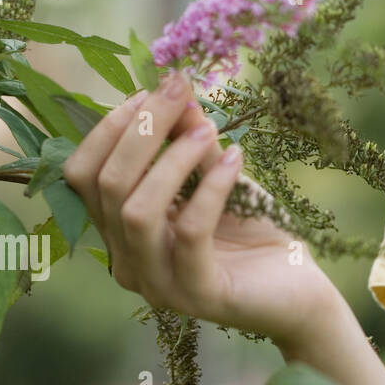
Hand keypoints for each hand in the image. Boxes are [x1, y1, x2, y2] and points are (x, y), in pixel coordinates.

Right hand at [63, 71, 336, 346]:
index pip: (84, 175)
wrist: (301, 291)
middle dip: (142, 129)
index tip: (152, 90)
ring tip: (209, 128)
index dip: (110, 128)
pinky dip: (211, 187)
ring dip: (171, 158)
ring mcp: (158, 284)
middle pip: (107, 185)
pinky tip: (235, 158)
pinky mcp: (197, 294)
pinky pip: (190, 232)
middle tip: (178, 91)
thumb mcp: (219, 178)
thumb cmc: (254, 233)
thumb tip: (176, 95)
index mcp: (120, 232)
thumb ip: (192, 144)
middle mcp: (127, 261)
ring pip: (136, 211)